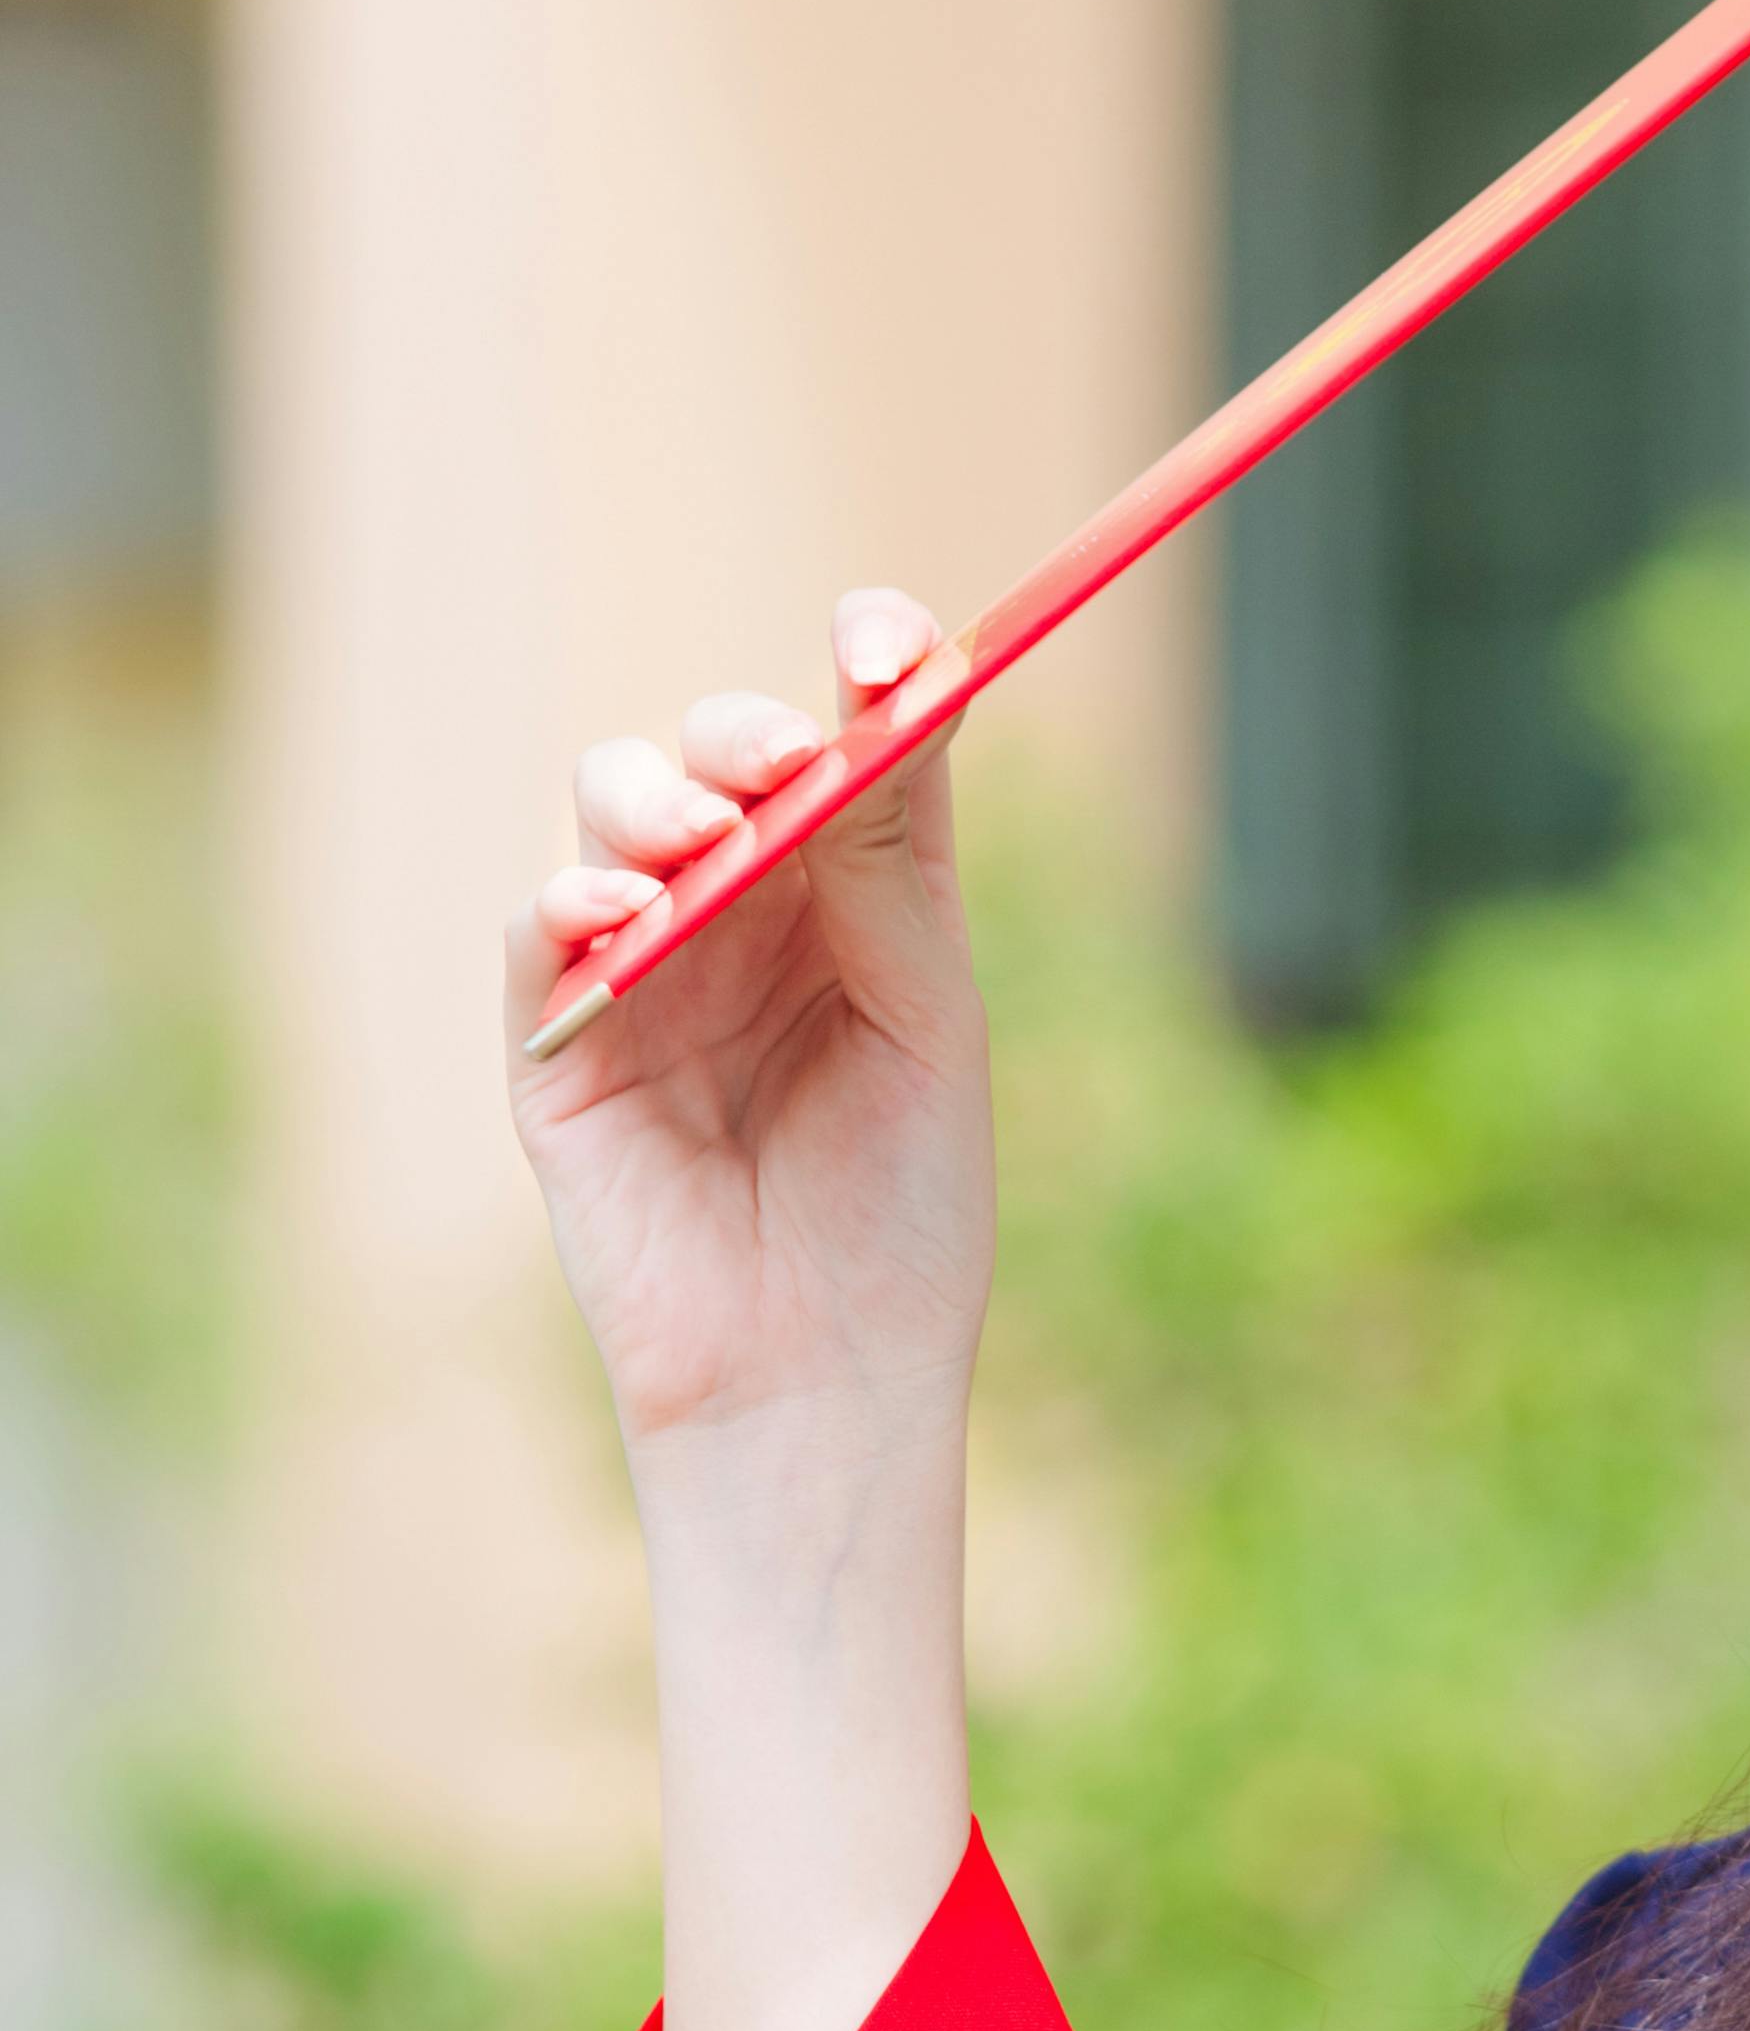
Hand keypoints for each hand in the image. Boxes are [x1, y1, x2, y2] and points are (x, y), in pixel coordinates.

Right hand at [503, 589, 991, 1480]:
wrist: (824, 1391)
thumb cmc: (902, 1225)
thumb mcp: (930, 1031)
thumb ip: (893, 878)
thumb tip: (875, 720)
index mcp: (856, 901)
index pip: (853, 744)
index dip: (868, 669)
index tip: (889, 639)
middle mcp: (746, 914)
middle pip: (723, 759)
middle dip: (743, 736)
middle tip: (779, 761)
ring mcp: (644, 971)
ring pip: (615, 816)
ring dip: (652, 803)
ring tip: (698, 844)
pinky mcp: (559, 1049)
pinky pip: (539, 935)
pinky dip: (574, 904)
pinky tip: (619, 915)